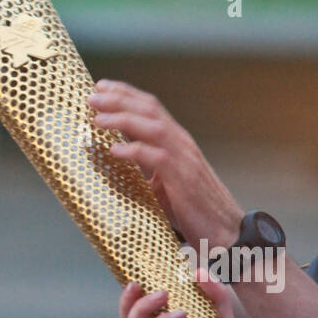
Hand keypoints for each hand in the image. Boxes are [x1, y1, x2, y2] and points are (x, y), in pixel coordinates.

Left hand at [89, 79, 244, 247]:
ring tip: (97, 118)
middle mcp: (181, 143)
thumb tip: (112, 153)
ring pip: (153, 127)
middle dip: (118, 99)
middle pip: (149, 109)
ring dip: (122, 119)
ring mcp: (185, 159)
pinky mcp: (184, 180)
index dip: (124, 93)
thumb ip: (144, 163)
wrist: (226, 231)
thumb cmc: (192, 208)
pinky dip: (133, 150)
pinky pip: (157, 158)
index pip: (150, 106)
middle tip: (91, 96)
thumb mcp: (164, 178)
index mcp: (176, 140)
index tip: (100, 86)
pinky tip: (114, 149)